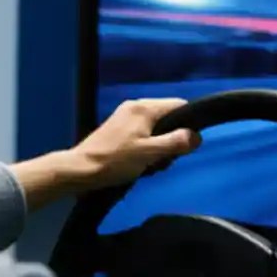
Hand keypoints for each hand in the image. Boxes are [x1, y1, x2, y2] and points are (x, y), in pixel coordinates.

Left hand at [71, 99, 201, 188]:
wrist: (78, 171)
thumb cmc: (115, 161)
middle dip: (172, 139)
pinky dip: (146, 147)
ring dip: (159, 147)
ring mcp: (124, 117)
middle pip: (168, 118)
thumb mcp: (150, 153)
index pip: (179, 105)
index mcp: (144, 108)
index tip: (188, 144)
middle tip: (165, 160)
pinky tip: (140, 164)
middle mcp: (134, 106)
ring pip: (155, 128)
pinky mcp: (117, 130)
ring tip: (151, 165)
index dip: (189, 123)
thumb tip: (198, 136)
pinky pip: (142, 134)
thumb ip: (176, 143)